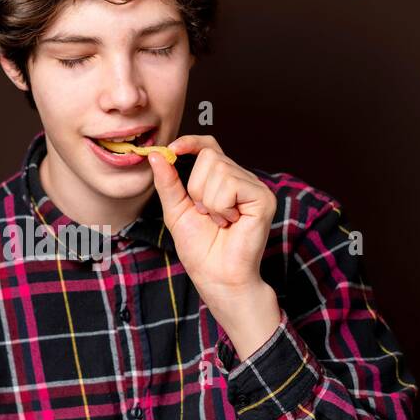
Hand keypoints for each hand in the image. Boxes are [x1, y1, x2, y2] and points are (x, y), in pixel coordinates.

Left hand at [148, 134, 277, 301]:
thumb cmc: (200, 249)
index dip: (191, 142)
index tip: (172, 150)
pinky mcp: (263, 198)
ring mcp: (254, 187)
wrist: (217, 277)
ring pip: (218, 169)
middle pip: (209, 155)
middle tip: (206, 214)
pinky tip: (230, 222)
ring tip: (219, 221)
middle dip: (196, 188)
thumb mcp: (176, 211)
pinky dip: (220, 206)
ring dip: (208, 201)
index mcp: (222, 180)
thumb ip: (168, 182)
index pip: (209, 146)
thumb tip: (156, 154)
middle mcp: (241, 179)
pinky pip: (230, 185)